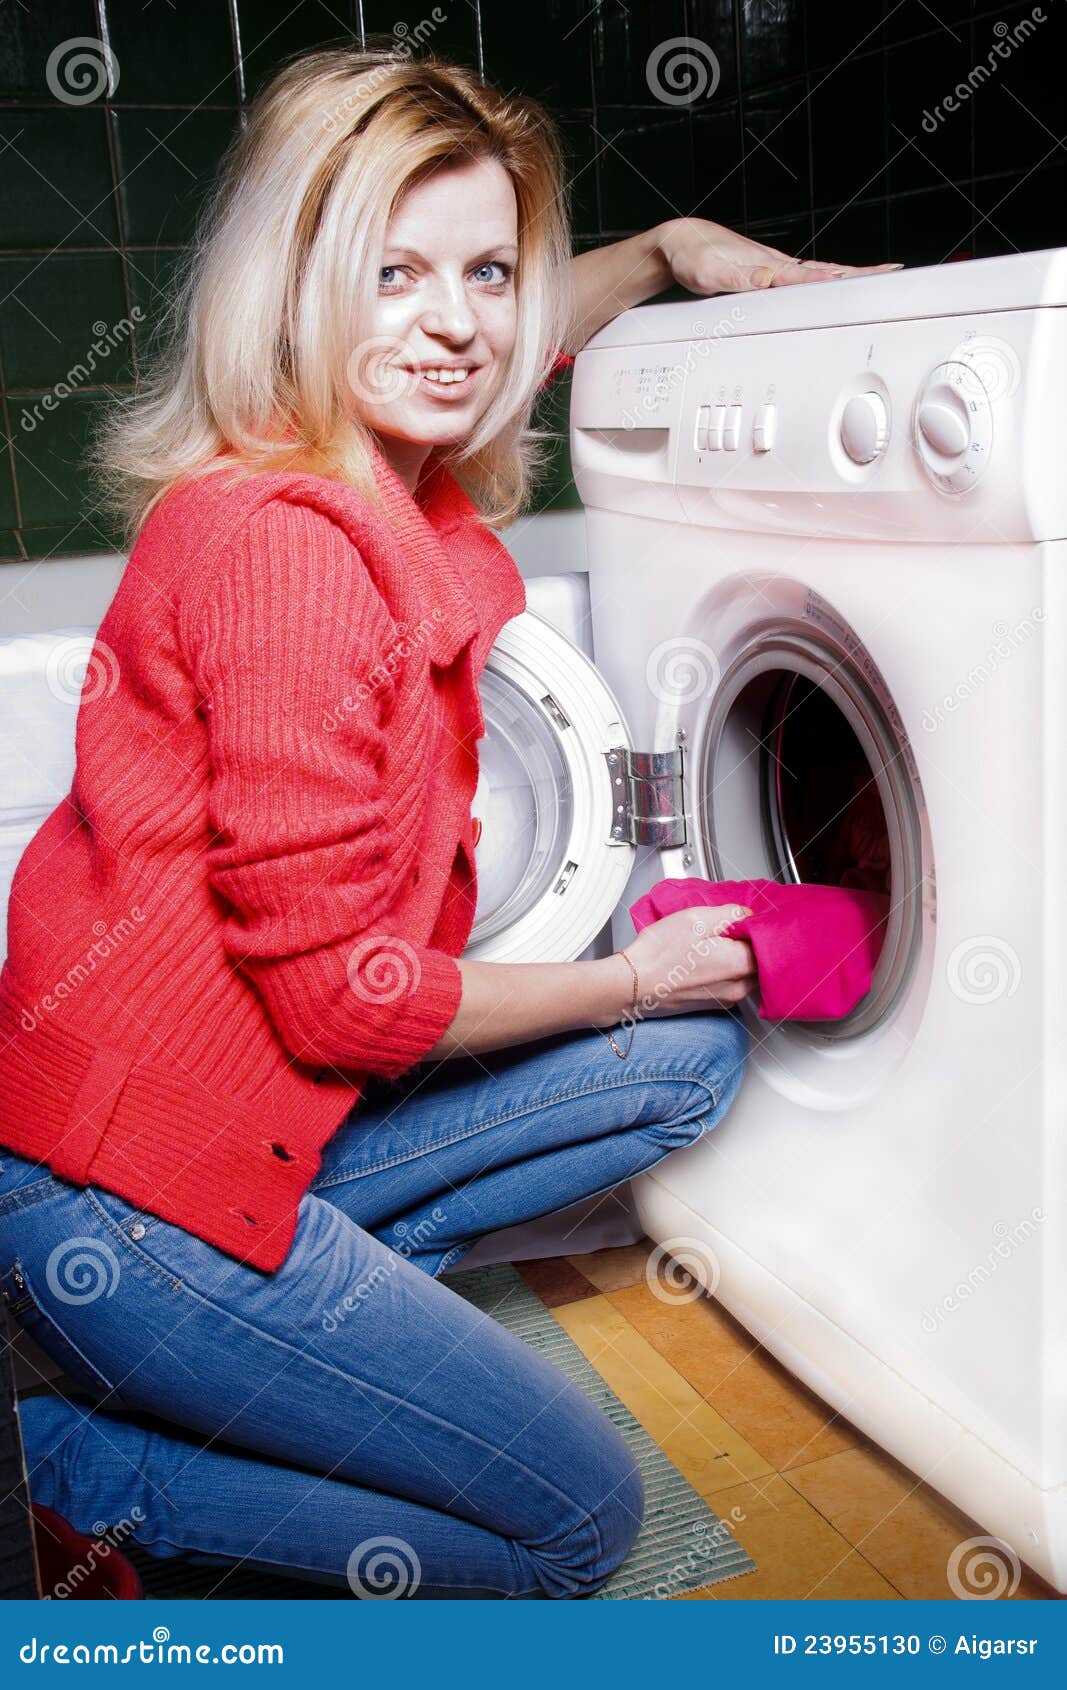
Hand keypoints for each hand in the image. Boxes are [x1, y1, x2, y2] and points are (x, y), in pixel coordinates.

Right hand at [619, 904, 758, 1018]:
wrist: (632, 985)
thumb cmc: (658, 955)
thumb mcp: (695, 919)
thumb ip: (729, 914)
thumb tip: (746, 913)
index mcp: (739, 964)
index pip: (767, 942)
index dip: (756, 926)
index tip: (743, 919)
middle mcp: (738, 987)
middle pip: (760, 960)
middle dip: (749, 943)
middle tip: (728, 929)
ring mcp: (726, 999)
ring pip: (746, 973)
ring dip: (737, 957)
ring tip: (712, 943)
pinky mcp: (713, 1004)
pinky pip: (730, 983)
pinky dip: (724, 971)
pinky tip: (703, 959)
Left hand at [657, 217, 903, 296]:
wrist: (679, 243)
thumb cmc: (693, 258)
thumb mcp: (715, 275)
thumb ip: (746, 280)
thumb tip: (773, 284)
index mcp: (771, 268)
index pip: (816, 274)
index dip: (845, 277)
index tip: (876, 276)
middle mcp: (778, 266)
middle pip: (828, 270)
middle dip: (861, 273)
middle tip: (894, 271)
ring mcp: (776, 268)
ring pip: (820, 272)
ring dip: (849, 274)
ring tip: (879, 274)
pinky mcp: (769, 273)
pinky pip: (805, 276)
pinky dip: (826, 277)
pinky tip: (834, 279)